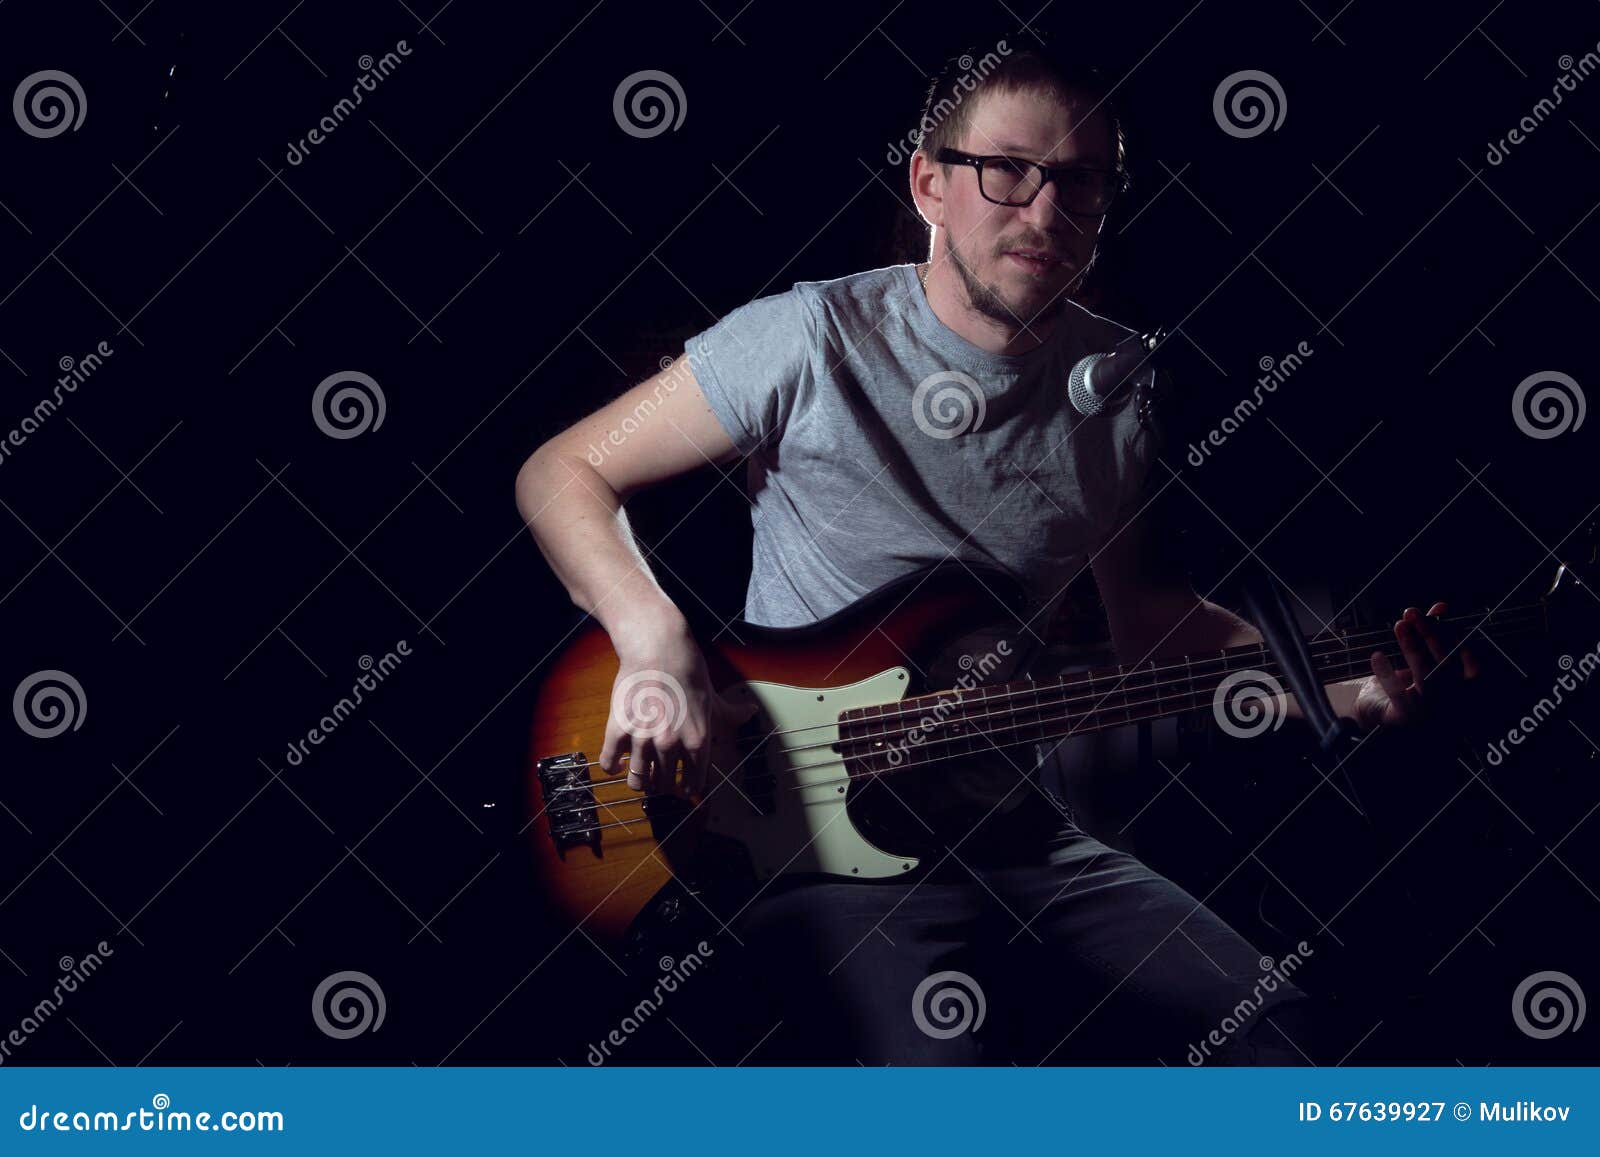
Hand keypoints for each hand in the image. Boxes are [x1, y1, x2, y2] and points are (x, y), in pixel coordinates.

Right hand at [598, 612, 756, 796]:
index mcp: (698, 741)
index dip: (690, 789)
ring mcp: (642, 738)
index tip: (685, 790)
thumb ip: (730, 713)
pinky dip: (613, 768)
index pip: (695, 782)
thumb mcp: (713, 696)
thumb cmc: (688, 671)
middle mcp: (670, 744)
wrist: (658, 647)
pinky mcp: (618, 729)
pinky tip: (618, 765)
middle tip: (661, 780)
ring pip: (638, 781)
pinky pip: (610, 763)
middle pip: (665, 785)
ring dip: (640, 782)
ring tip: (641, 776)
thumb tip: (750, 712)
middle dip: (664, 785)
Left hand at [1353, 602, 1482, 730]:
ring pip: (1426, 678)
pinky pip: (1397, 695)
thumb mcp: (1420, 655)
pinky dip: (1387, 674)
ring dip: (1413, 649)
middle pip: (1447, 667)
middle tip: (1413, 614)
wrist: (1372, 711)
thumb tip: (1440, 607)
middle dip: (1431, 635)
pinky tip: (1377, 656)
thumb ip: (1433, 632)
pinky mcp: (1404, 719)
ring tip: (1399, 626)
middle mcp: (1451, 704)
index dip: (1456, 635)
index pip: (1468, 660)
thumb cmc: (1402, 681)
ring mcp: (1430, 714)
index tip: (1439, 613)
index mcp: (1461, 688)